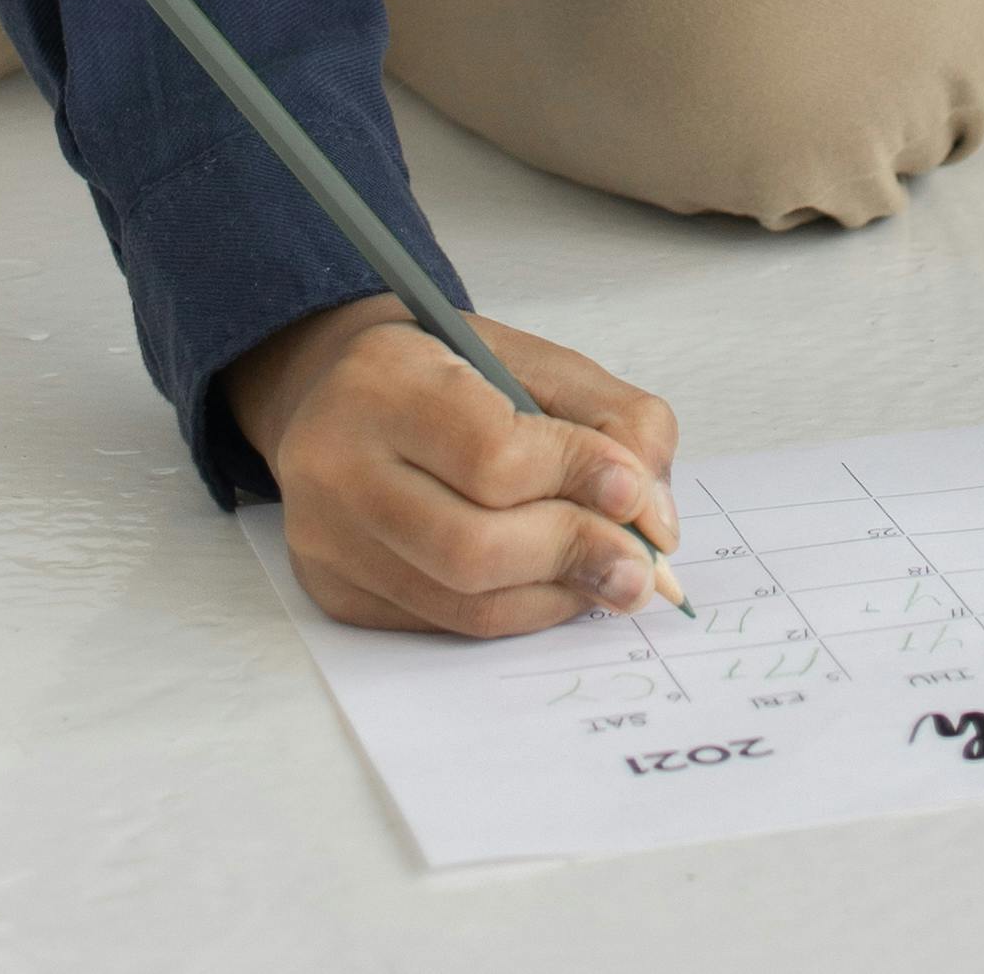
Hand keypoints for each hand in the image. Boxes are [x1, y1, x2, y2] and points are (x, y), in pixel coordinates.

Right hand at [225, 295, 684, 636]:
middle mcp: (336, 465)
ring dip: (558, 595)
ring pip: (464, 601)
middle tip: (642, 566)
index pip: (492, 455)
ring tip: (612, 577)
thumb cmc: (446, 372)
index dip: (577, 478)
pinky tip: (554, 586)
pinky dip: (520, 612)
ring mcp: (329, 540)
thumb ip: (611, 419)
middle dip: (575, 555)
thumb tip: (655, 520)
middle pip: (473, 546)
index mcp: (384, 380)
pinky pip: (447, 624)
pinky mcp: (336, 593)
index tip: (635, 492)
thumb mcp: (530, 359)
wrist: (342, 393)